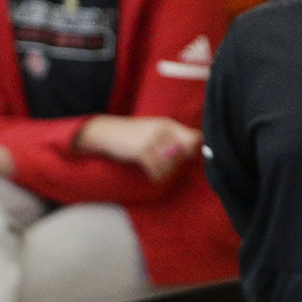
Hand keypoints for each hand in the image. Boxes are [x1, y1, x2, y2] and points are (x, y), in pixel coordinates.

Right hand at [75, 115, 200, 181]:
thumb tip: (191, 151)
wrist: (106, 132)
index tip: (187, 158)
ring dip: (167, 172)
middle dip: (179, 164)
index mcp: (168, 124)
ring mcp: (153, 140)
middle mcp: (163, 130)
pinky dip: (157, 176)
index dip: (195, 150)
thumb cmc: (130, 134)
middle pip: (185, 154)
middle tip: (169, 167)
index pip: (196, 137)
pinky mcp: (142, 151)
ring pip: (172, 165)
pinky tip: (153, 175)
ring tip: (159, 172)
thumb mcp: (152, 129)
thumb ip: (170, 137)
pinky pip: (158, 170)